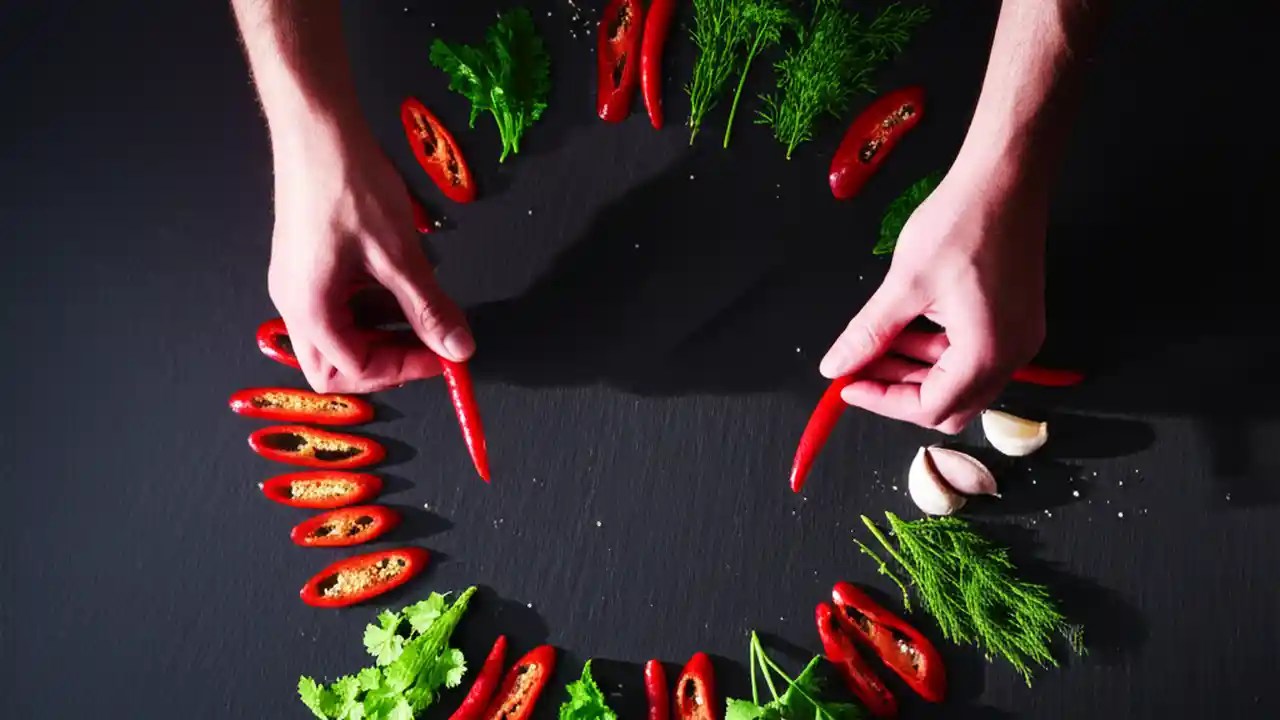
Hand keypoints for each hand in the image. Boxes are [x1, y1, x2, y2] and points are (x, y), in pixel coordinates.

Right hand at [267, 126, 473, 393]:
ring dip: (383, 331)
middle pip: (337, 364)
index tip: (445, 355)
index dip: (403, 369)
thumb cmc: (350, 185)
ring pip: (340, 334)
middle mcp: (293, 304)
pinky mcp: (307, 263)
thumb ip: (429, 308)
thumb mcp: (399, 255)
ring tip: (423, 309)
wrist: (317, 127)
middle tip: (428, 343)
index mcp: (308, 311)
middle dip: (386, 361)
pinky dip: (372, 304)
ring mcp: (297, 283)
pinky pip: (338, 303)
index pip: (354, 371)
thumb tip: (458, 349)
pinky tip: (402, 284)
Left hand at [818, 159, 1047, 432]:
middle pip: (949, 405)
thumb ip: (869, 333)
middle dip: (899, 389)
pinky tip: (907, 326)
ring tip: (879, 339)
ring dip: (915, 368)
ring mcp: (1017, 340)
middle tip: (861, 365)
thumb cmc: (962, 222)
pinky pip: (971, 356)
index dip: (883, 400)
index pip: (930, 407)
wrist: (1006, 179)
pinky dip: (936, 351)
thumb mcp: (905, 284)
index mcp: (987, 354)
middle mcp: (1011, 356)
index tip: (848, 384)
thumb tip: (836, 365)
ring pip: (959, 381)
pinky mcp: (1015, 323)